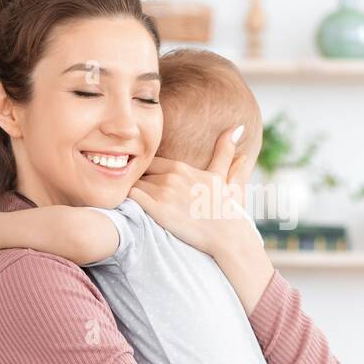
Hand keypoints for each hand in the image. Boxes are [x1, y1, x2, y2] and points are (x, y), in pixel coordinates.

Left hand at [128, 124, 254, 259]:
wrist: (228, 235)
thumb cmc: (225, 209)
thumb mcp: (224, 176)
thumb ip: (225, 151)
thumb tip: (238, 127)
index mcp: (181, 168)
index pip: (149, 162)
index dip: (145, 174)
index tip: (145, 186)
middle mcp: (170, 176)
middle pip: (139, 173)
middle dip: (136, 182)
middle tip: (134, 195)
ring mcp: (163, 192)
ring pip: (133, 184)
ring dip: (129, 192)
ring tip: (127, 203)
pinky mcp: (157, 210)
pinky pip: (130, 197)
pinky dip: (125, 201)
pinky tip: (127, 209)